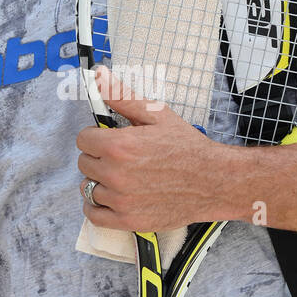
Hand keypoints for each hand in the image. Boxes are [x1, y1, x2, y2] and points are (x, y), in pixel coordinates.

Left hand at [76, 65, 226, 231]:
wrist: (213, 180)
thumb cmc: (187, 148)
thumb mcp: (157, 114)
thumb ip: (122, 96)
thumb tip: (100, 76)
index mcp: (119, 145)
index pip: (83, 139)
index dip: (96, 136)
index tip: (109, 139)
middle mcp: (116, 173)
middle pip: (84, 163)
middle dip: (98, 157)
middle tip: (121, 158)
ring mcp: (121, 200)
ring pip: (88, 188)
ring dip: (100, 181)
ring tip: (122, 177)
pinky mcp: (127, 220)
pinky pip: (93, 214)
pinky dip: (97, 206)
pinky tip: (112, 197)